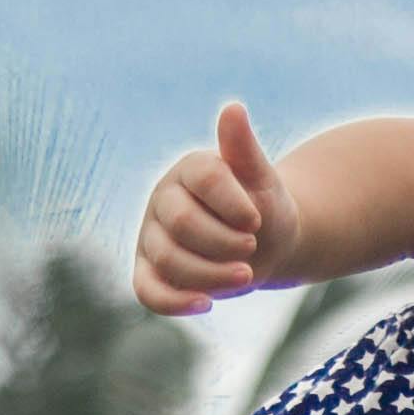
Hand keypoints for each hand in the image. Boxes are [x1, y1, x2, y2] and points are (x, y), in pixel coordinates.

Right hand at [136, 101, 302, 315]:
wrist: (265, 245)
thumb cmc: (262, 207)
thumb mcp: (263, 180)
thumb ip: (244, 150)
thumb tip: (233, 109)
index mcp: (189, 170)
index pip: (204, 180)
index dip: (233, 203)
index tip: (256, 219)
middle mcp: (164, 200)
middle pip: (182, 224)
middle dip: (223, 242)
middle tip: (252, 246)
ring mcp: (152, 236)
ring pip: (169, 260)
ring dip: (213, 274)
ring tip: (246, 275)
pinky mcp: (150, 271)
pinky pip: (148, 292)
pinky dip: (175, 302)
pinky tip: (207, 305)